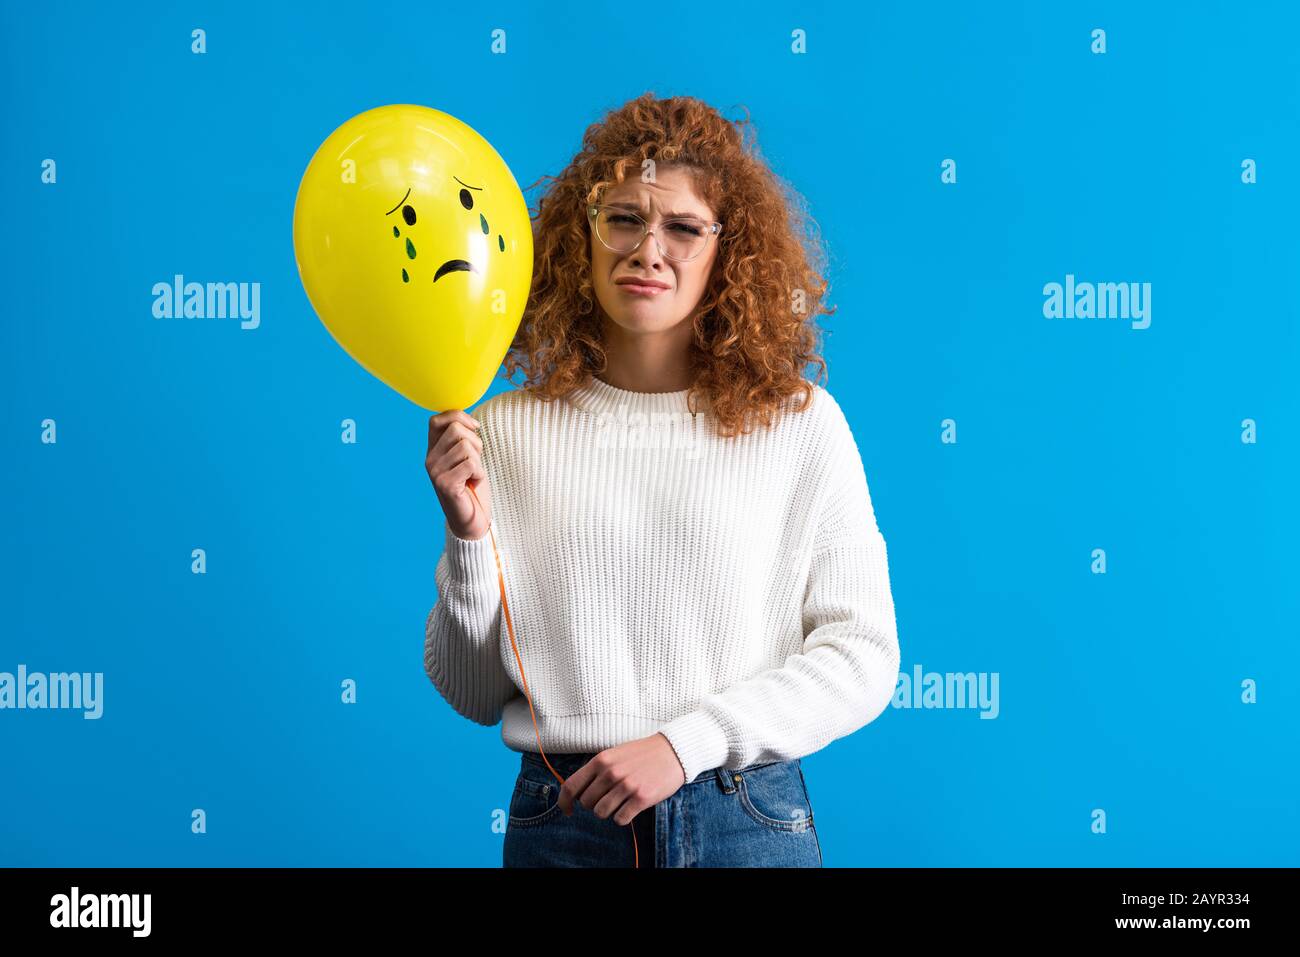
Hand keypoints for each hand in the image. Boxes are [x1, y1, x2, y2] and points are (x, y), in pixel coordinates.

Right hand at [426, 410, 489, 540]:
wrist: (473, 521)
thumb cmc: (472, 488)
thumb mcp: (467, 457)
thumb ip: (462, 439)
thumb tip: (468, 419)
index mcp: (433, 451)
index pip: (437, 419)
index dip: (459, 416)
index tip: (475, 428)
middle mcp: (429, 460)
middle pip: (456, 429)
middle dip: (475, 442)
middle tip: (476, 462)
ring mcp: (435, 473)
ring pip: (466, 446)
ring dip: (479, 460)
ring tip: (474, 475)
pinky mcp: (446, 485)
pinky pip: (471, 464)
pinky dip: (480, 473)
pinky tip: (474, 483)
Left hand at [557, 733, 686, 824]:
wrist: (673, 751)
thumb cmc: (642, 754)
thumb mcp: (614, 754)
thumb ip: (596, 770)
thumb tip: (577, 792)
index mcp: (601, 760)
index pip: (571, 786)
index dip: (565, 802)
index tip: (567, 810)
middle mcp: (611, 773)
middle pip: (587, 803)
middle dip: (594, 805)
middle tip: (609, 798)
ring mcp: (626, 786)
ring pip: (601, 813)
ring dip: (609, 812)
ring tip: (621, 802)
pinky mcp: (641, 798)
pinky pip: (620, 819)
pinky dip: (623, 817)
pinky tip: (631, 807)